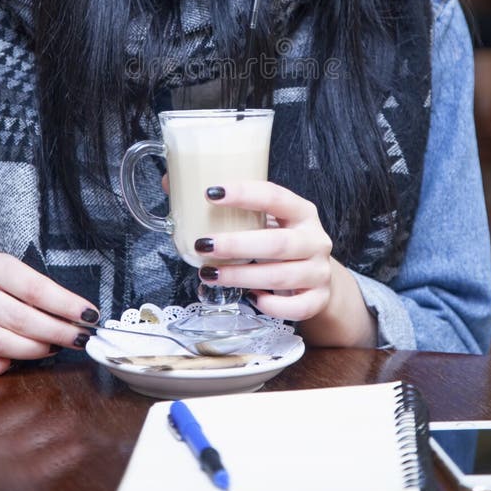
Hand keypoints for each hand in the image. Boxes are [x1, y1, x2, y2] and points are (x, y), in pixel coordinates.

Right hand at [0, 253, 99, 376]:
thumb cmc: (1, 294)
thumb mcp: (19, 283)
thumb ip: (45, 297)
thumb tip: (84, 318)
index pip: (36, 288)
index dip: (66, 305)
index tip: (90, 316)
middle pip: (21, 318)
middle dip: (56, 332)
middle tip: (79, 340)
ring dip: (33, 351)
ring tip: (53, 349)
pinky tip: (13, 363)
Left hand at [193, 181, 332, 321]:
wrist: (318, 276)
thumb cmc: (281, 240)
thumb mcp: (264, 218)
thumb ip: (227, 204)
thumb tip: (172, 183)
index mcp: (301, 211)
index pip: (274, 196)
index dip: (244, 193)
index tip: (211, 193)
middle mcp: (314, 239)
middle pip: (277, 243)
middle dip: (237, 245)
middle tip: (204, 245)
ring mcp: (319, 271)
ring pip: (280, 277)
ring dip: (241, 277)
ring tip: (210, 274)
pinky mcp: (318, 299)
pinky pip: (295, 307)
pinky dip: (271, 306)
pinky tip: (250, 299)